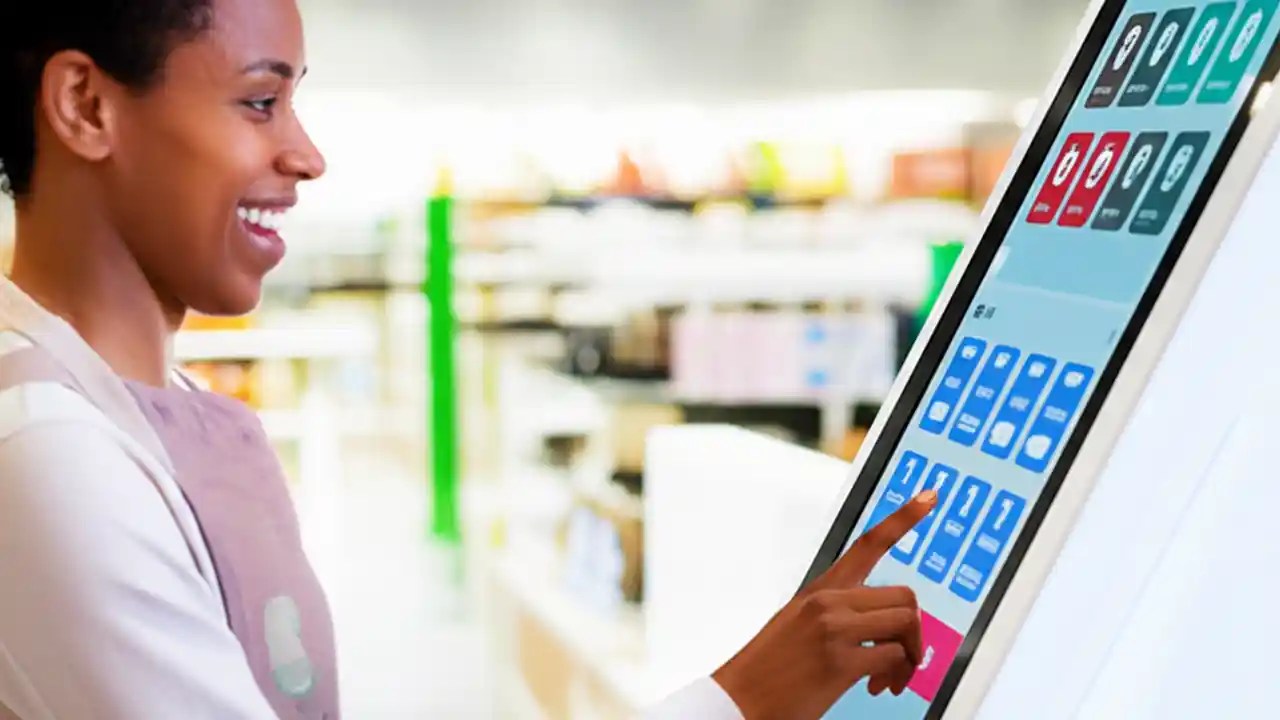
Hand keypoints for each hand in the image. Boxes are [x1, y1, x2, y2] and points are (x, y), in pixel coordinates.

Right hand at [712, 490, 936, 719]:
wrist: (738, 701)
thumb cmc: (770, 668)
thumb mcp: (798, 624)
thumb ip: (838, 614)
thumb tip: (882, 625)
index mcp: (820, 590)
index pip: (868, 543)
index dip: (903, 518)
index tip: (930, 496)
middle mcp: (828, 602)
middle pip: (904, 596)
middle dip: (915, 630)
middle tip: (907, 655)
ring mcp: (833, 629)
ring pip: (905, 623)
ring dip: (911, 655)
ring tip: (894, 677)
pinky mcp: (839, 662)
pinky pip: (894, 658)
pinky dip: (897, 676)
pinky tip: (879, 687)